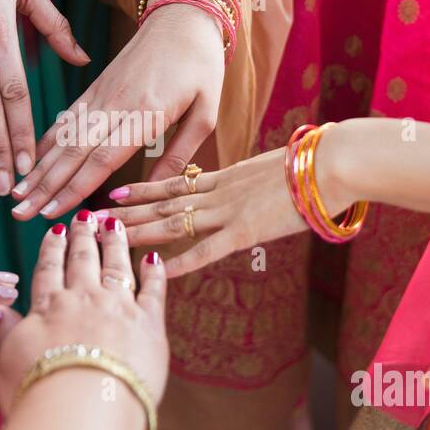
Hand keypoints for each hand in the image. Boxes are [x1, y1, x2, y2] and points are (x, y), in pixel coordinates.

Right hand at [0, 211, 167, 414]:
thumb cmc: (39, 393)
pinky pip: (154, 291)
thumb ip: (8, 331)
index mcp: (49, 307)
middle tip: (86, 216)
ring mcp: (118, 307)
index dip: (52, 247)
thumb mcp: (10, 360)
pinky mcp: (149, 324)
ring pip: (117, 265)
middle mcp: (83, 299)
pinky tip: (153, 258)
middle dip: (83, 235)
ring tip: (115, 223)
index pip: (49, 269)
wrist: (81, 411)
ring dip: (115, 242)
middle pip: (83, 259)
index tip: (55, 230)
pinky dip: (154, 273)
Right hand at [10, 3, 224, 220]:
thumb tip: (156, 192)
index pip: (102, 159)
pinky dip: (46, 142)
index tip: (52, 213)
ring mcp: (100, 95)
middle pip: (73, 152)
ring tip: (16, 194)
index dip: (74, 189)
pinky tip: (30, 161)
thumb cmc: (201, 66)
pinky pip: (65, 119)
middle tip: (19, 214)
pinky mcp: (94, 88)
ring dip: (38, 168)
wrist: (183, 16)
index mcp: (145, 113)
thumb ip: (179, 154)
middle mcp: (115, 105)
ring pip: (63, 138)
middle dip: (44, 186)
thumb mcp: (205, 113)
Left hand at [110, 143, 343, 276]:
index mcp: (228, 177)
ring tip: (110, 237)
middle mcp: (220, 192)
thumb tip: (257, 189)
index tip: (117, 194)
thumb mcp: (278, 169)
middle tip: (94, 220)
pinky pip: (205, 249)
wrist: (335, 163)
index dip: (143, 190)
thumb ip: (258, 182)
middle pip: (163, 203)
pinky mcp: (245, 231)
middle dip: (128, 213)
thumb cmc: (318, 165)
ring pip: (174, 222)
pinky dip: (181, 259)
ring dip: (140, 231)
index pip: (175, 184)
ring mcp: (230, 211)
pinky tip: (159, 267)